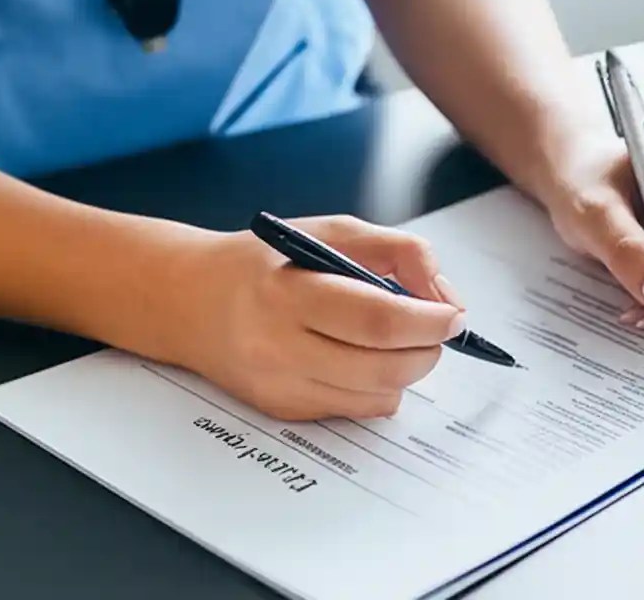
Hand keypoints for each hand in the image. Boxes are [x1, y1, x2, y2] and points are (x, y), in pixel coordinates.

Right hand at [162, 216, 464, 420]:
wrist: (191, 300)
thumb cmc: (269, 262)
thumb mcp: (333, 232)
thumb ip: (399, 252)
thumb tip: (444, 295)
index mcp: (289, 293)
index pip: (378, 320)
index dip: (428, 322)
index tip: (452, 315)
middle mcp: (278, 346)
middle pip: (384, 368)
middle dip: (427, 350)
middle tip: (435, 330)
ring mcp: (279, 386)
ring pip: (377, 397)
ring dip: (406, 371)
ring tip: (396, 340)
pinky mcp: (282, 410)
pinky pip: (355, 410)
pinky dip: (375, 387)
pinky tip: (360, 357)